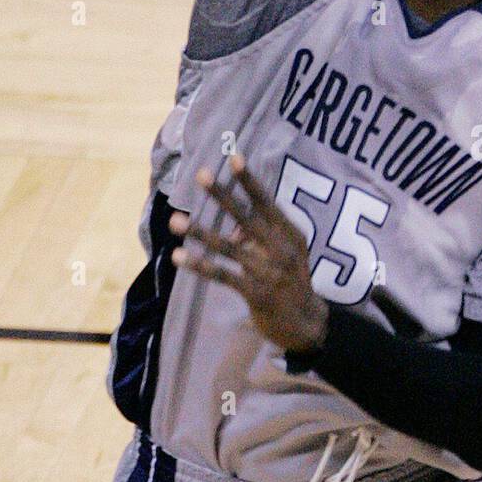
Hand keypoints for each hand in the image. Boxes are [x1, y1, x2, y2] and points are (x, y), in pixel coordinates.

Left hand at [170, 154, 329, 354]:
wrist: (307, 324)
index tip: (234, 157)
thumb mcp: (287, 252)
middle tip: (201, 175)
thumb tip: (232, 227)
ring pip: (228, 247)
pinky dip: (199, 265)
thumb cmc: (293, 280)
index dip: (250, 181)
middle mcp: (280, 249)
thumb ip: (262, 235)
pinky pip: (222, 275)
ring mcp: (268, 272)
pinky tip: (178, 257)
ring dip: (199, 232)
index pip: (267, 202)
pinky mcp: (256, 293)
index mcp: (290, 234)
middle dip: (222, 196)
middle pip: (246, 218)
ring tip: (175, 221)